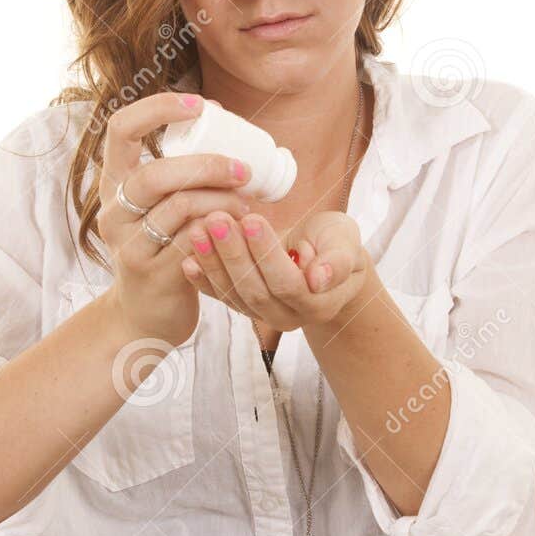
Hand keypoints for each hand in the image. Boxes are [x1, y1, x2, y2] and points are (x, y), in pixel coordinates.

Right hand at [96, 91, 252, 346]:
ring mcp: (129, 244)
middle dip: (207, 166)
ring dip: (223, 201)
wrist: (145, 315)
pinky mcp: (152, 273)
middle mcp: (113, 210)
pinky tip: (240, 229)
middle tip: (244, 169)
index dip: (159, 109)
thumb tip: (221, 117)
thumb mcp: (157, 205)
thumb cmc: (162, 247)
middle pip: (156, 174)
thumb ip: (177, 172)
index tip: (199, 105)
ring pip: (180, 208)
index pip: (121, 128)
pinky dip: (222, 230)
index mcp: (114, 182)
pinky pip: (192, 242)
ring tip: (248, 202)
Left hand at [180, 209, 369, 330]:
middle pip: (255, 289)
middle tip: (215, 218)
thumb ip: (339, 259)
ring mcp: (262, 315)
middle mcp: (288, 317)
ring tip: (198, 228)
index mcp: (318, 304)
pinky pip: (220, 295)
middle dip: (233, 253)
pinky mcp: (242, 306)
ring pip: (234, 293)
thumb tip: (319, 278)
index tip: (253, 219)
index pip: (288, 282)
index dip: (268, 254)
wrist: (323, 258)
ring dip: (213, 261)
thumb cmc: (336, 244)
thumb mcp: (346, 242)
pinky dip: (202, 278)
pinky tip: (187, 258)